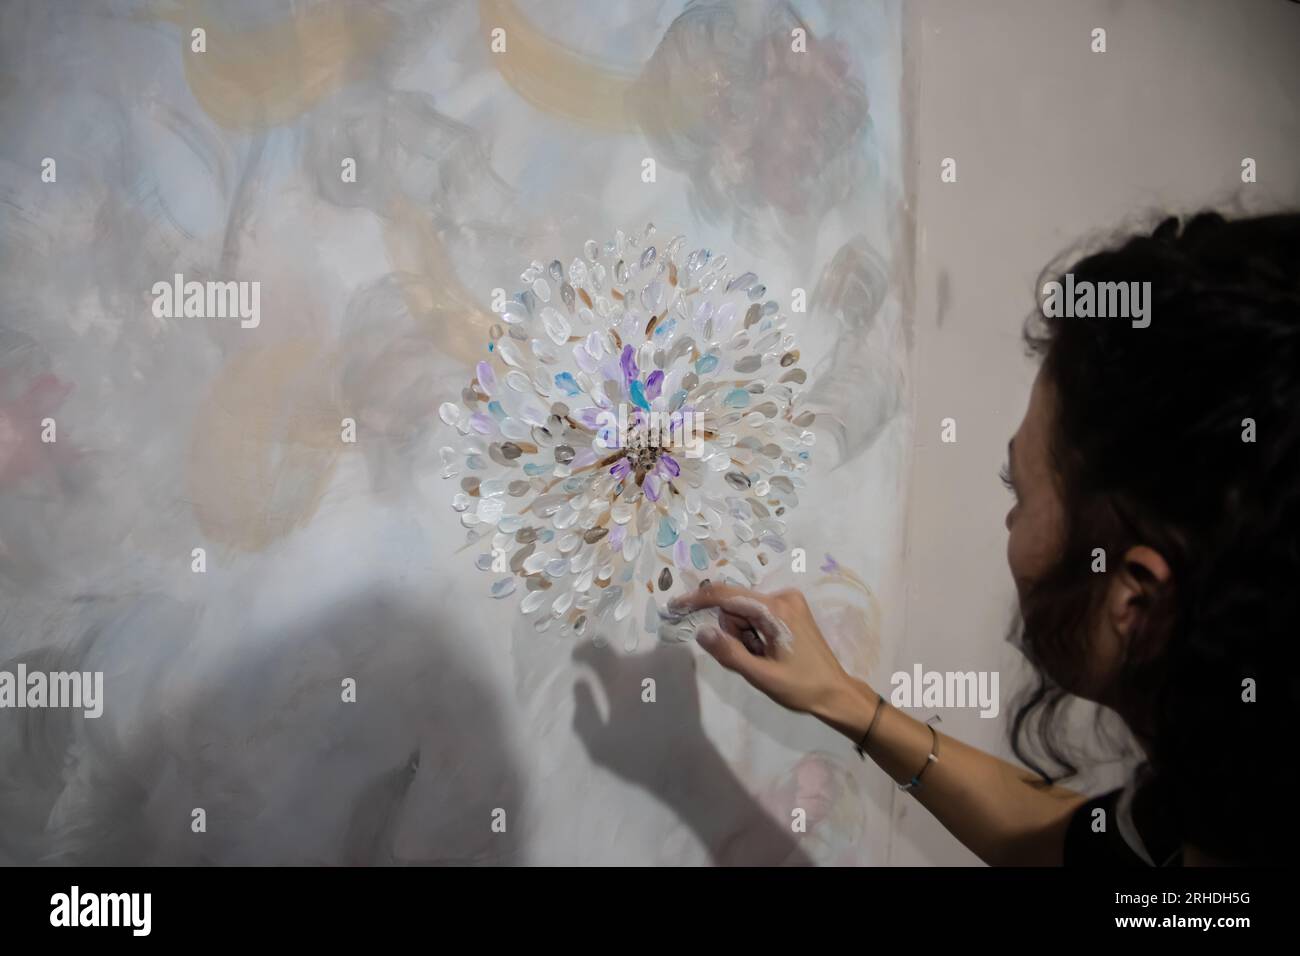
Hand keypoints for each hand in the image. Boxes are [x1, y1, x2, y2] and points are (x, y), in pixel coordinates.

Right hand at [668, 584, 854, 720]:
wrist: (835, 693)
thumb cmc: (801, 687)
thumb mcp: (761, 676)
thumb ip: (729, 653)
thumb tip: (702, 631)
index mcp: (776, 610)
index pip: (727, 595)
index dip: (697, 600)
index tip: (674, 607)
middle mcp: (783, 596)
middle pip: (735, 606)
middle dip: (733, 633)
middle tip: (752, 659)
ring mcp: (789, 601)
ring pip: (744, 612)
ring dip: (744, 636)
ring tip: (763, 658)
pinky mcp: (790, 609)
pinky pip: (756, 615)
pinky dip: (753, 634)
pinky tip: (769, 652)